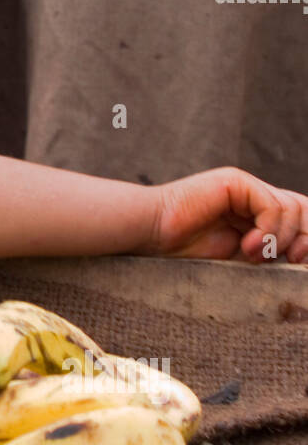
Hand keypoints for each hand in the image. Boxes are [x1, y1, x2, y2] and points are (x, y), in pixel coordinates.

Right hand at [143, 167, 307, 263]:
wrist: (151, 234)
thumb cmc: (183, 251)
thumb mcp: (237, 258)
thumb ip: (266, 253)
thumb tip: (300, 258)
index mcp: (254, 214)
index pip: (298, 218)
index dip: (306, 238)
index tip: (297, 262)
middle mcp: (253, 197)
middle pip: (302, 209)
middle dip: (304, 236)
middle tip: (290, 259)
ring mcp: (245, 187)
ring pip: (290, 208)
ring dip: (278, 238)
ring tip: (251, 255)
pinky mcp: (235, 182)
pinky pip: (270, 205)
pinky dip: (266, 230)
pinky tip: (246, 247)